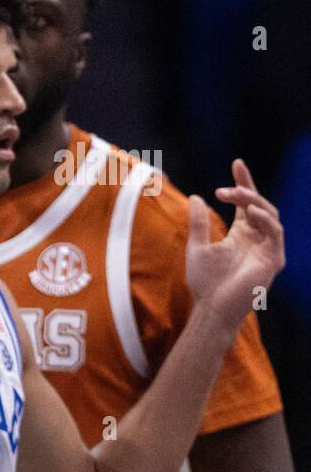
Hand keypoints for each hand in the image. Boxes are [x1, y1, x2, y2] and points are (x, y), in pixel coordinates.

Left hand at [186, 159, 284, 330]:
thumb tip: (195, 196)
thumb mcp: (197, 246)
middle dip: (245, 191)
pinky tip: (250, 212)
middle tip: (225, 188)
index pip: (247, 202)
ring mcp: (268, 248)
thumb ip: (199, 223)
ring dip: (253, 201)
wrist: (211, 308)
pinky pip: (275, 233)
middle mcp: (257, 238)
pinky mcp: (274, 259)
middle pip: (259, 204)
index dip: (244, 182)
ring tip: (234, 194)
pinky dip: (265, 219)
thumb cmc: (204, 282)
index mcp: (242, 233)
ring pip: (269, 214)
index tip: (237, 163)